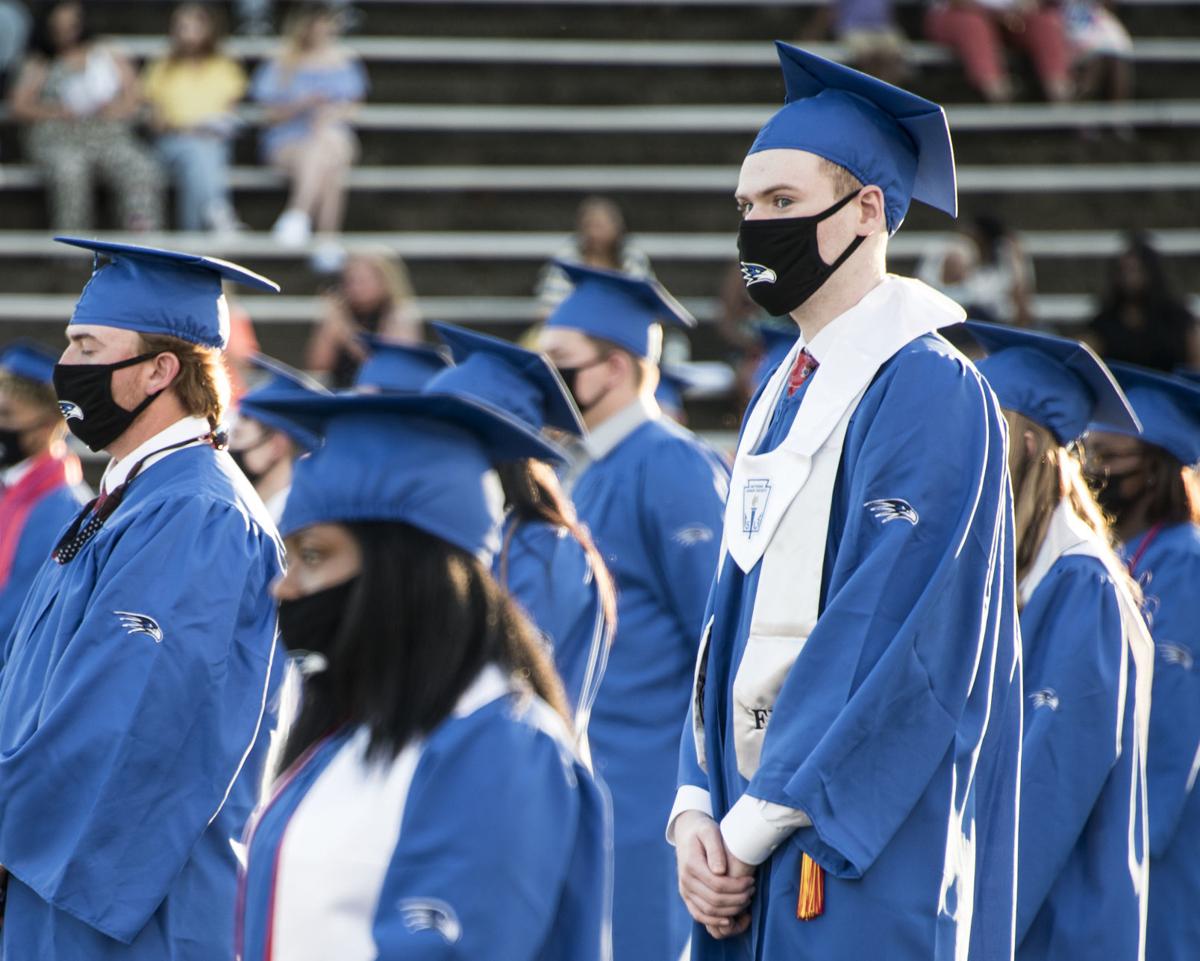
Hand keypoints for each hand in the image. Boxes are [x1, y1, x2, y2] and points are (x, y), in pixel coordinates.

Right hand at [675, 811, 754, 935]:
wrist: (687, 832)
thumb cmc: (703, 831)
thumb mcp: (710, 831)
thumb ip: (715, 849)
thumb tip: (720, 871)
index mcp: (691, 865)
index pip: (718, 885)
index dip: (738, 887)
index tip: (751, 881)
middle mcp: (685, 881)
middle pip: (715, 901)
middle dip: (738, 899)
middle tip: (752, 891)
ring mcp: (685, 890)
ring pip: (709, 911)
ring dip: (731, 911)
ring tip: (746, 900)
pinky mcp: (687, 897)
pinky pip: (699, 915)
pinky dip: (715, 922)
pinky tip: (730, 920)